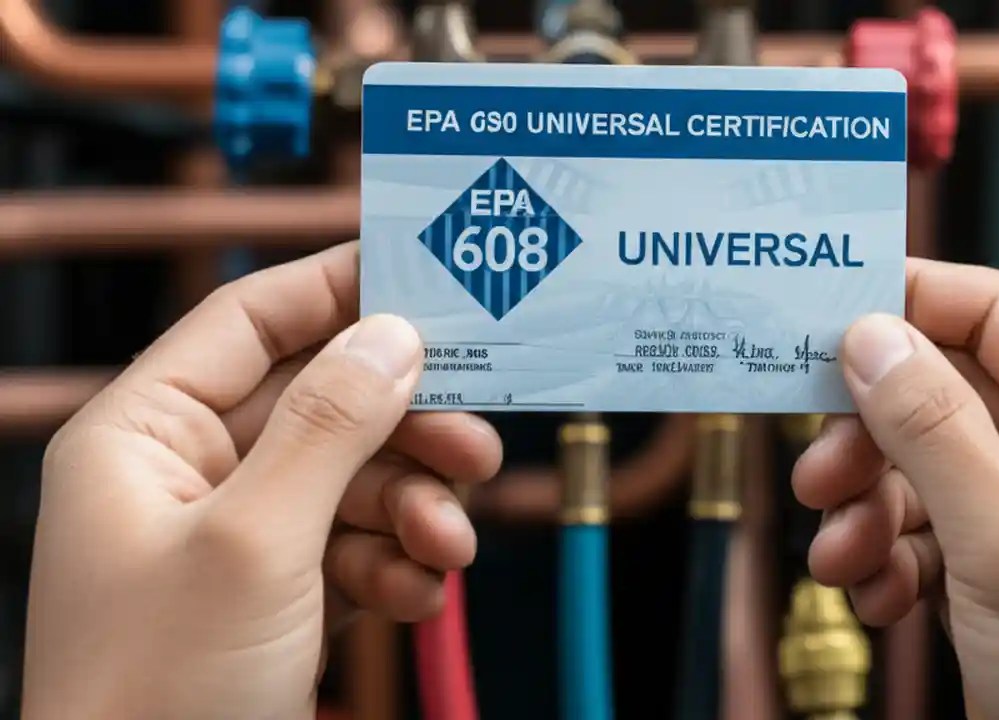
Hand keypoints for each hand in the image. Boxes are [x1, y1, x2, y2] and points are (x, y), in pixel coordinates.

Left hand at [24, 242, 501, 719]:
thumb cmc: (157, 692)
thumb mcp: (254, 543)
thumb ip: (329, 428)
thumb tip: (393, 336)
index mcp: (145, 435)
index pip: (251, 321)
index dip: (337, 287)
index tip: (426, 272)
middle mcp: (191, 475)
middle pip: (324, 405)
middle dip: (405, 428)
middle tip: (476, 446)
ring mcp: (239, 539)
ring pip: (354, 482)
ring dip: (415, 508)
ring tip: (450, 545)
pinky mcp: (279, 596)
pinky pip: (358, 548)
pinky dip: (399, 564)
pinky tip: (420, 593)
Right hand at [794, 260, 998, 718]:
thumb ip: (932, 427)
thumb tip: (872, 336)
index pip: (996, 316)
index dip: (910, 303)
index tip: (823, 312)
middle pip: (941, 398)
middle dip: (869, 438)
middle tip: (817, 472)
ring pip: (920, 472)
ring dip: (867, 510)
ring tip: (841, 555)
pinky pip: (923, 536)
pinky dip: (885, 561)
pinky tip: (874, 598)